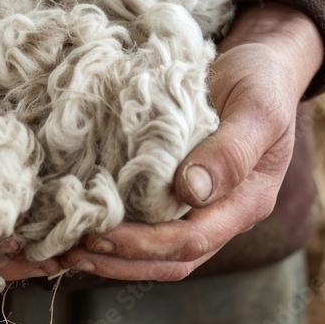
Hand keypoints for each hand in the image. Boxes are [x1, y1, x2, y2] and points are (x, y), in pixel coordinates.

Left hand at [58, 2, 324, 281]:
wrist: (256, 62)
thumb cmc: (260, 81)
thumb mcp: (257, 108)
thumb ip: (232, 150)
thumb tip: (191, 189)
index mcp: (245, 203)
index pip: (192, 241)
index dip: (146, 245)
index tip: (101, 236)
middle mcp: (220, 215)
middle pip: (169, 260)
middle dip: (119, 261)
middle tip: (70, 251)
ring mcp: (197, 207)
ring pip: (154, 253)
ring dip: (109, 257)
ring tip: (64, 251)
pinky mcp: (173, 193)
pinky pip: (144, 225)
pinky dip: (111, 232)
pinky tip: (76, 225)